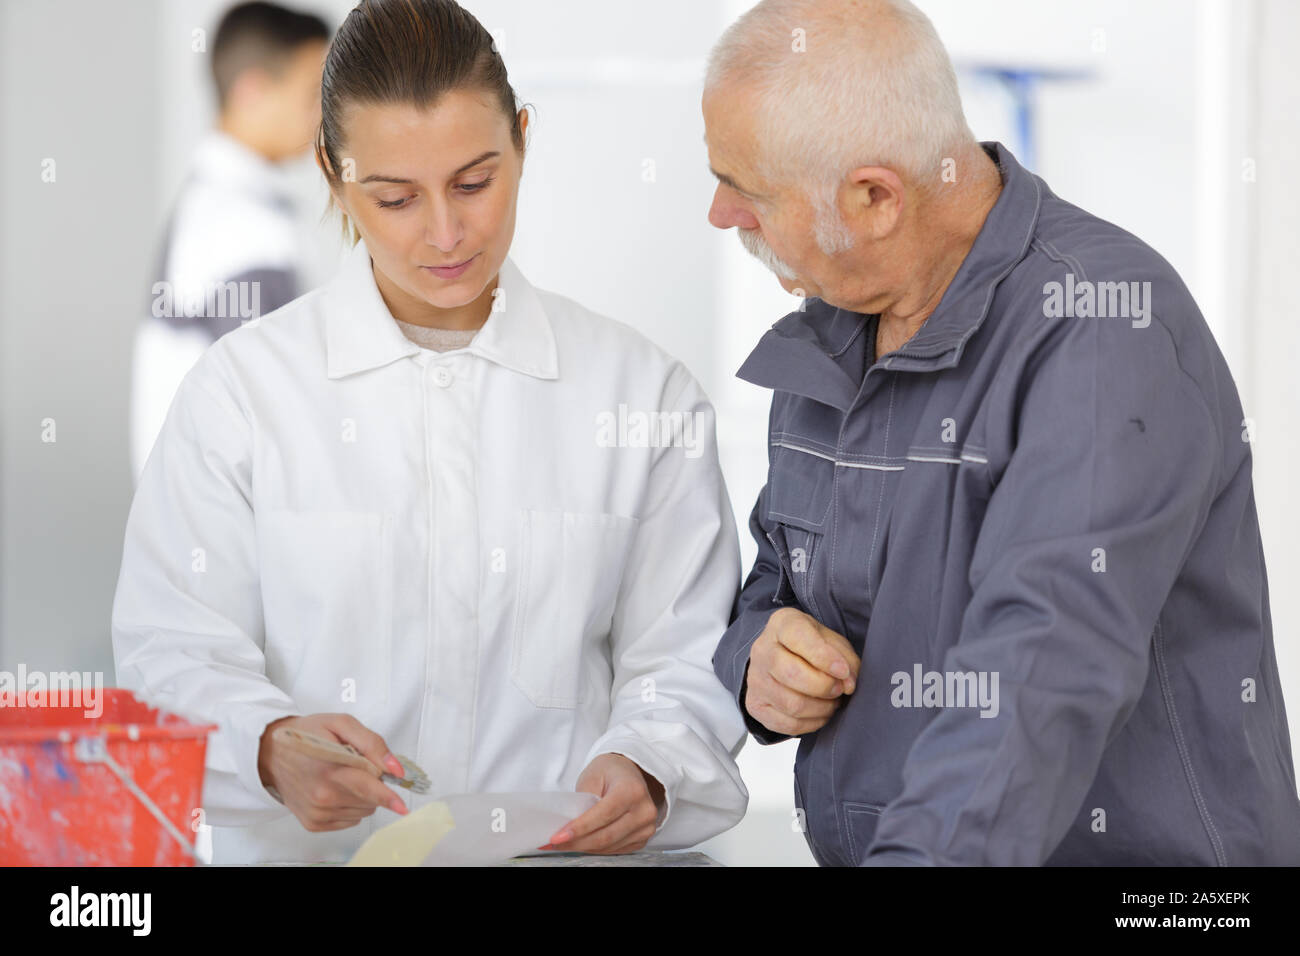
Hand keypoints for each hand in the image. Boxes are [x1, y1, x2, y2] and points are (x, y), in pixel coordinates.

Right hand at [257, 713, 409, 831]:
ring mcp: (318, 812)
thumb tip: (395, 767)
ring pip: (363, 810)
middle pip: (371, 799)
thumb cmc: (307, 734)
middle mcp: (324, 796)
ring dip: (362, 795)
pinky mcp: (313, 823)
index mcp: (331, 769)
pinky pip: (349, 819)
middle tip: (355, 765)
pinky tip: (334, 788)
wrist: (271, 753)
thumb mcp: (341, 724)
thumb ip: (371, 743)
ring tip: (341, 775)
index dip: (389, 797)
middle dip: (373, 783)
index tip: (402, 806)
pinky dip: (350, 805)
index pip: (369, 788)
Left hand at [539, 754, 663, 854]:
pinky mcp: (642, 837)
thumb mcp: (592, 776)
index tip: (557, 837)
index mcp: (632, 790)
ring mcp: (646, 826)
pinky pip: (615, 849)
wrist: (631, 772)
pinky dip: (595, 848)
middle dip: (576, 843)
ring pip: (609, 847)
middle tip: (554, 843)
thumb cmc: (611, 771)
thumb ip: (583, 801)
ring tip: (563, 844)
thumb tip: (568, 827)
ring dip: (583, 847)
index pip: (603, 815)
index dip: (579, 829)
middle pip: (605, 836)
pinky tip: (582, 843)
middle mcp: (644, 810)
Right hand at [745, 606, 860, 735]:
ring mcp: (755, 679)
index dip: (824, 657)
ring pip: (792, 704)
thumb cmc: (811, 647)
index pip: (799, 638)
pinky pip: (787, 724)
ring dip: (821, 708)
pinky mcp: (755, 705)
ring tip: (831, 701)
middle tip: (839, 689)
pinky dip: (812, 723)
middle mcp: (762, 650)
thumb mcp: (832, 641)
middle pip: (792, 674)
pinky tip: (819, 713)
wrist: (781, 657)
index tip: (843, 671)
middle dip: (824, 686)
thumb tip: (848, 685)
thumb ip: (846, 659)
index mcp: (782, 625)